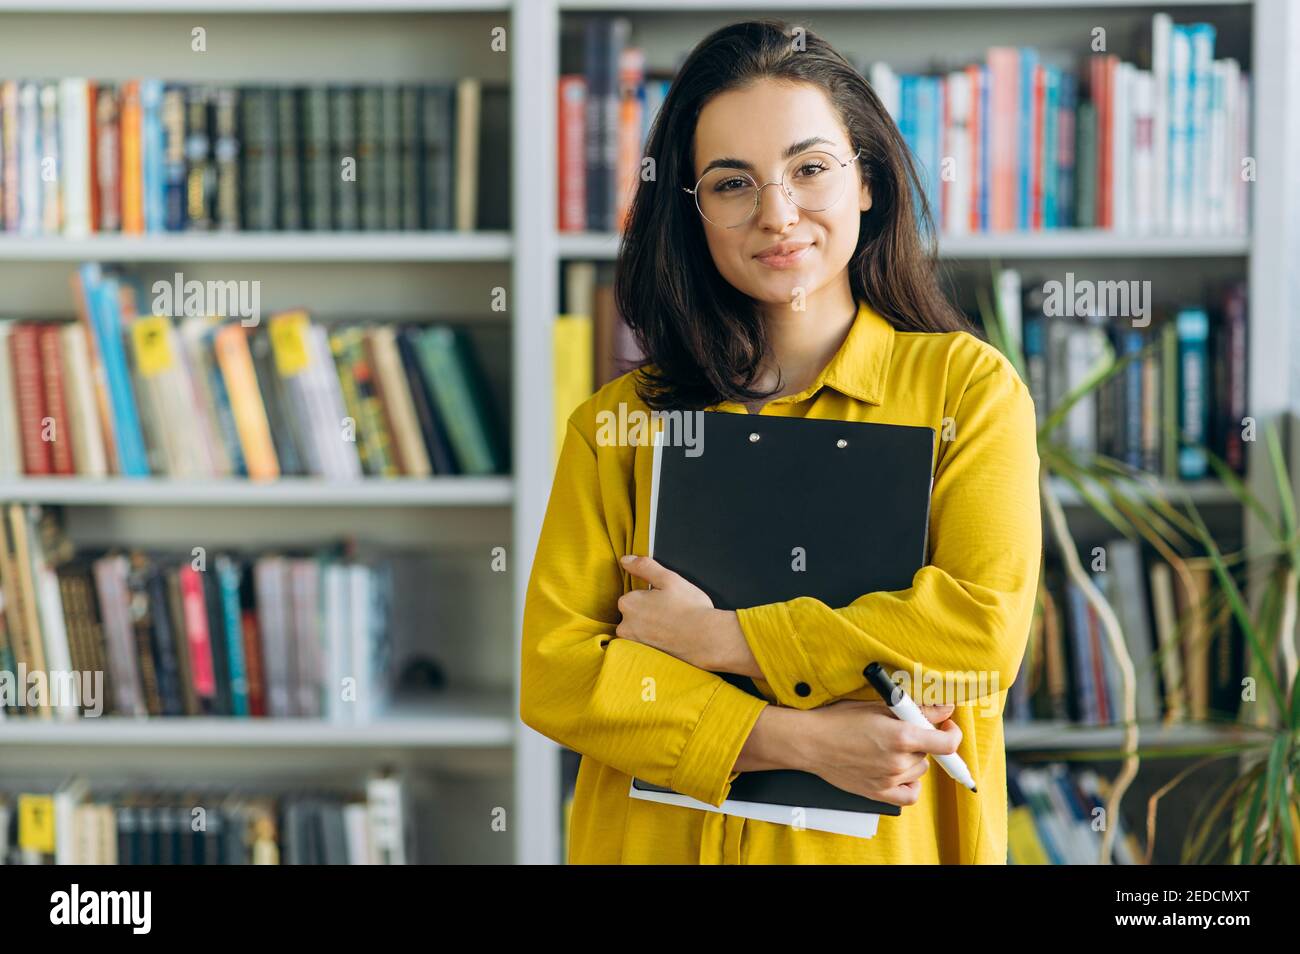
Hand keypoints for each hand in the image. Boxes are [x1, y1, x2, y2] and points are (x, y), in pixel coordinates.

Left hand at [616, 555, 721, 669]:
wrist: (706, 640)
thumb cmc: (690, 609)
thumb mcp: (668, 578)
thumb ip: (644, 567)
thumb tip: (625, 560)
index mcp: (628, 603)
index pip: (634, 594)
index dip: (652, 595)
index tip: (667, 600)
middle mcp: (625, 625)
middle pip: (635, 612)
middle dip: (649, 611)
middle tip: (672, 612)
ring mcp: (634, 643)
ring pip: (640, 628)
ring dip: (653, 626)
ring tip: (673, 626)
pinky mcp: (643, 657)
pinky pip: (646, 644)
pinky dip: (656, 640)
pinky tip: (671, 638)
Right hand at [800, 699, 961, 806]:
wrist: (811, 742)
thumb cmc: (839, 720)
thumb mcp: (878, 706)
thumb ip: (916, 709)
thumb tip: (943, 709)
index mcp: (901, 736)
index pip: (947, 743)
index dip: (953, 733)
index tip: (947, 726)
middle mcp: (898, 761)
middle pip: (929, 753)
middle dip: (920, 740)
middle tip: (900, 731)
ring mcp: (889, 779)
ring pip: (919, 770)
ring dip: (912, 759)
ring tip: (889, 748)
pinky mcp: (879, 793)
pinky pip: (910, 795)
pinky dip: (910, 784)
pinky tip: (900, 772)